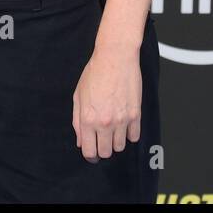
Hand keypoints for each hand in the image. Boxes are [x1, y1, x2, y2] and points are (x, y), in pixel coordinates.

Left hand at [72, 45, 142, 161]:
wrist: (115, 57)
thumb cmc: (95, 73)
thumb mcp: (78, 96)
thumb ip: (77, 121)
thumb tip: (81, 140)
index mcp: (87, 118)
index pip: (89, 151)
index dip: (90, 154)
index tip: (92, 152)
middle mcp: (104, 122)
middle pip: (106, 152)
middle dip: (103, 149)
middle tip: (102, 140)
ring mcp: (121, 120)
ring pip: (120, 147)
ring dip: (116, 141)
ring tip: (113, 129)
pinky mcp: (135, 114)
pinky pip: (134, 136)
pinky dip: (130, 134)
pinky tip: (125, 124)